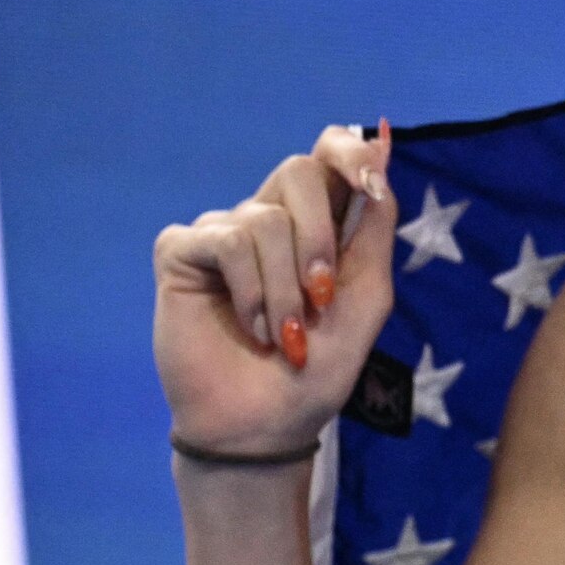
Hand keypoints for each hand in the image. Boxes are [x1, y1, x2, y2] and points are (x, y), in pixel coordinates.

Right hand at [153, 123, 395, 457]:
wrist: (268, 423)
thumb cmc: (320, 367)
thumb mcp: (367, 294)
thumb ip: (376, 223)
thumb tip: (382, 141)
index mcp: (318, 224)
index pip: (329, 153)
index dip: (349, 151)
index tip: (372, 181)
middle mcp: (269, 219)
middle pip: (298, 171)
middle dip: (321, 239)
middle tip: (322, 299)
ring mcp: (223, 233)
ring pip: (264, 219)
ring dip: (286, 288)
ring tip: (285, 335)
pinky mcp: (182, 252)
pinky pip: (226, 242)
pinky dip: (251, 291)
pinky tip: (253, 327)